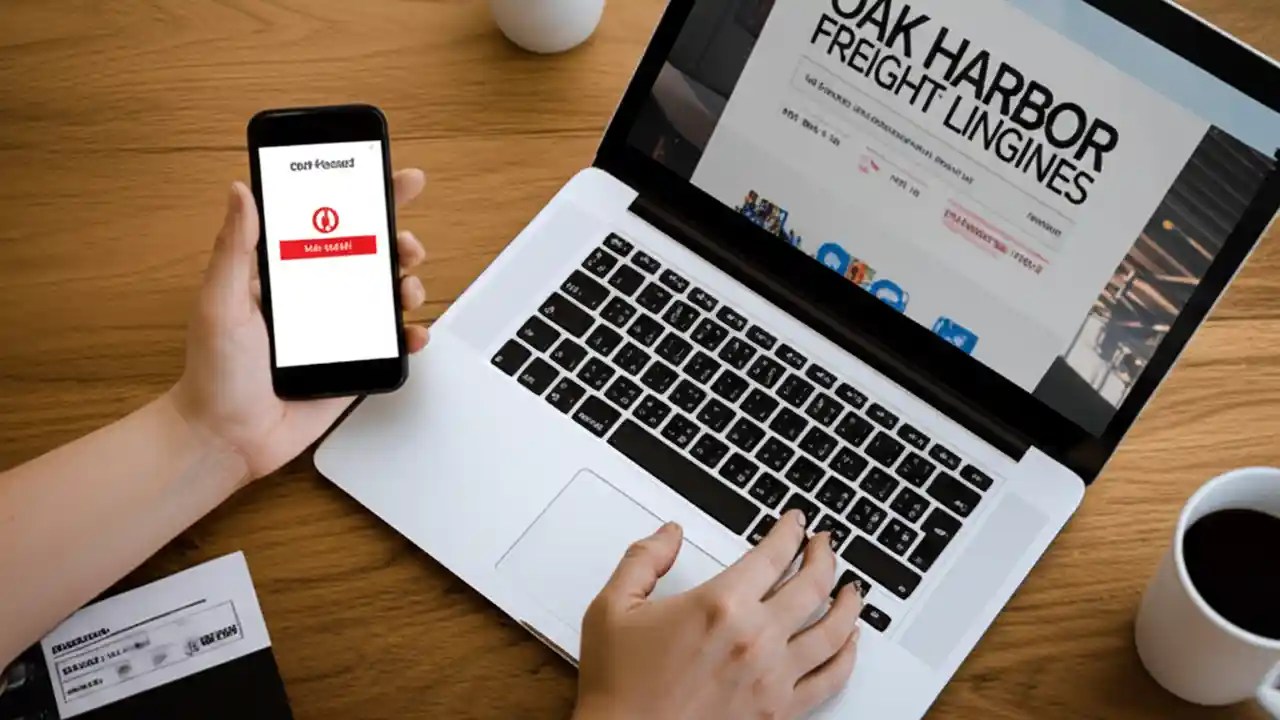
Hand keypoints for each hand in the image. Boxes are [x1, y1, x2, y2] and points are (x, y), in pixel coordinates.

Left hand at [169, 171, 429, 479]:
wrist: (227, 438)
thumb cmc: (213, 372)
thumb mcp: (219, 302)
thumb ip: (235, 248)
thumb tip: (240, 191)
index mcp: (285, 272)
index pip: (329, 221)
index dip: (364, 196)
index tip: (392, 177)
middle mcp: (315, 295)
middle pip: (370, 254)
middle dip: (399, 240)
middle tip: (406, 243)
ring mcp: (338, 329)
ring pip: (387, 294)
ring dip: (408, 284)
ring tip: (407, 289)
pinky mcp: (354, 363)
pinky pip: (392, 343)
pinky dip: (411, 334)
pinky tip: (412, 332)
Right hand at [575, 510, 862, 719]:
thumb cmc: (619, 687)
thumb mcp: (613, 608)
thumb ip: (644, 560)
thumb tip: (670, 533)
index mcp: (719, 605)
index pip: (774, 553)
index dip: (791, 530)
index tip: (796, 522)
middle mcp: (755, 638)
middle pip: (813, 585)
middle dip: (824, 556)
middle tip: (825, 545)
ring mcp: (773, 678)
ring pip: (833, 630)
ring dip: (848, 602)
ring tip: (850, 588)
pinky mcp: (780, 713)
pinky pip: (831, 679)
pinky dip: (847, 656)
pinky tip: (849, 642)